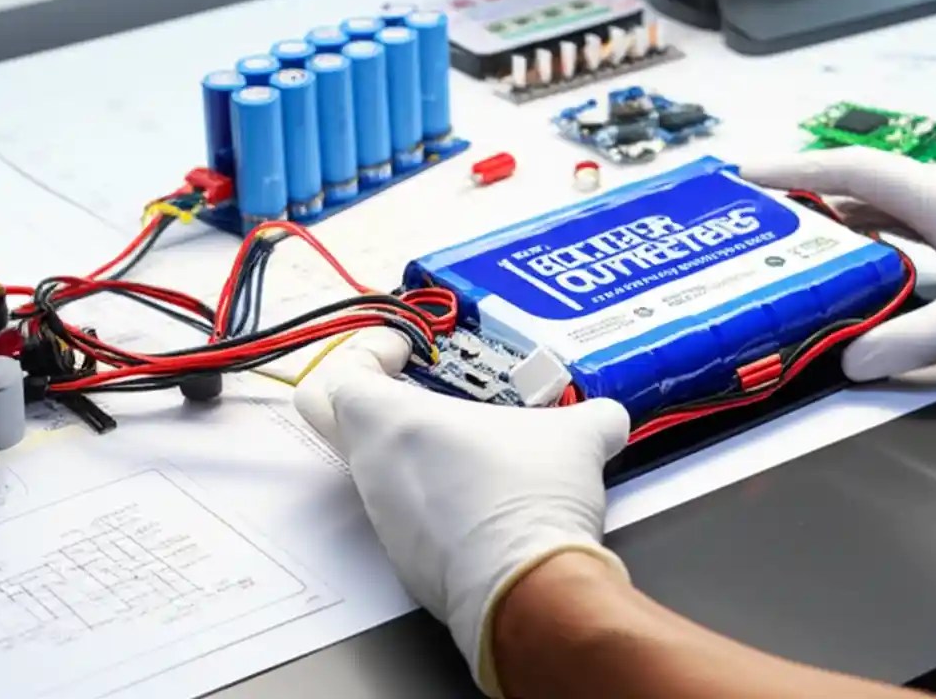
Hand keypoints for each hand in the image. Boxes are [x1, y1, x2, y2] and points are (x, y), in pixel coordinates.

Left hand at [294, 329, 630, 696]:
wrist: (528, 589)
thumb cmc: (528, 501)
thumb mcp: (575, 437)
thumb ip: (591, 416)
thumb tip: (607, 419)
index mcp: (393, 422)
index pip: (342, 370)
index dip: (368, 349)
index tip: (404, 348)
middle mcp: (374, 469)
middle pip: (328, 417)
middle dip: (360, 393)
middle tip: (404, 385)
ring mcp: (385, 517)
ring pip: (371, 467)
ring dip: (407, 450)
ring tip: (466, 445)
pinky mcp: (406, 558)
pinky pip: (403, 511)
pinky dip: (430, 496)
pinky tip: (480, 496)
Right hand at [743, 148, 935, 379]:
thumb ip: (910, 343)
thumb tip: (850, 363)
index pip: (853, 173)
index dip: (796, 171)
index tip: (748, 175)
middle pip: (864, 184)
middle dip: (809, 194)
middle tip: (764, 213)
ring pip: (889, 203)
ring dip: (844, 215)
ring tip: (798, 235)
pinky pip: (913, 220)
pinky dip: (878, 231)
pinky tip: (863, 254)